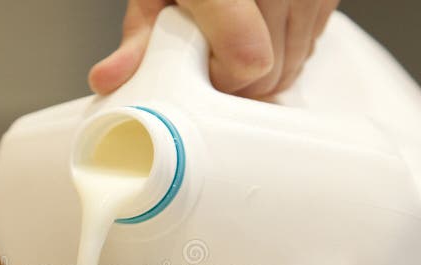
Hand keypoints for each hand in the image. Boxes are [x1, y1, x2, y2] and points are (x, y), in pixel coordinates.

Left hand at [90, 0, 339, 98]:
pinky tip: (261, 26)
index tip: (204, 67)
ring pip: (294, 65)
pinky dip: (287, 49)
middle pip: (270, 73)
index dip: (224, 78)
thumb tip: (109, 79)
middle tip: (213, 56)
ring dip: (265, 69)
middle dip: (240, 81)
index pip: (247, 60)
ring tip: (235, 38)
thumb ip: (137, 37)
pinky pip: (311, 45)